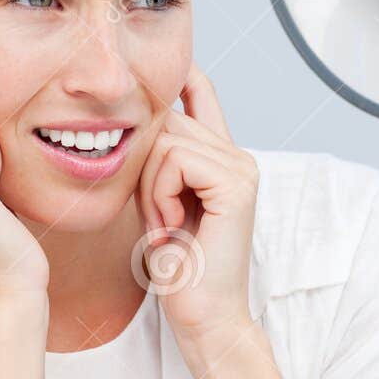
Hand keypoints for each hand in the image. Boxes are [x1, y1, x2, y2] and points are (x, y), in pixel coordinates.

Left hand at [135, 66, 259, 368]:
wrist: (203, 315)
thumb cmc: (178, 268)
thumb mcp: (160, 202)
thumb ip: (160, 161)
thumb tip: (136, 117)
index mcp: (224, 157)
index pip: (200, 92)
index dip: (180, 75)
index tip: (165, 63)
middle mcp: (238, 155)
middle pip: (166, 119)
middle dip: (145, 168)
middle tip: (157, 218)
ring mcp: (241, 167)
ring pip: (166, 139)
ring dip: (149, 188)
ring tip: (164, 226)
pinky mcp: (236, 183)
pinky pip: (175, 160)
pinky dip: (160, 195)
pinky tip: (172, 227)